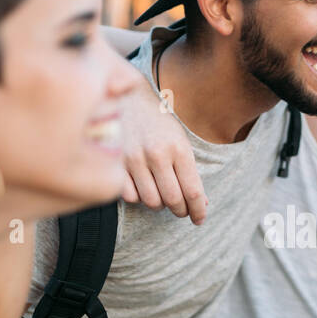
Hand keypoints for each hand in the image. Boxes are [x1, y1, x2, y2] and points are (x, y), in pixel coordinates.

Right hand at [119, 83, 206, 223]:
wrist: (128, 98)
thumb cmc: (159, 122)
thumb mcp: (180, 141)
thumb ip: (190, 172)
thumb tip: (202, 203)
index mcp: (178, 148)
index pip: (193, 192)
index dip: (199, 211)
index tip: (199, 219)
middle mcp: (157, 154)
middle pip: (173, 200)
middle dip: (180, 211)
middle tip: (181, 210)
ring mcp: (133, 159)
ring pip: (151, 202)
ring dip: (159, 205)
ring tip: (161, 195)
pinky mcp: (115, 163)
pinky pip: (130, 196)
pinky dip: (138, 198)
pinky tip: (142, 188)